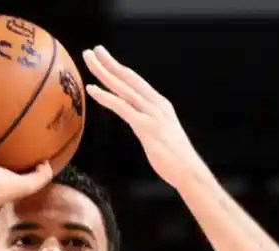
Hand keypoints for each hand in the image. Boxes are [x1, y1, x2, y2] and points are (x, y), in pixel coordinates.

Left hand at [83, 45, 209, 189]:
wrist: (189, 171)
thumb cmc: (176, 157)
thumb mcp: (163, 132)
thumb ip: (149, 121)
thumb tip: (137, 118)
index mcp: (160, 104)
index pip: (136, 81)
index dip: (120, 68)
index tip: (105, 58)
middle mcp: (156, 104)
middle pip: (128, 78)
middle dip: (109, 63)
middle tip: (93, 51)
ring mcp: (152, 114)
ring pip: (123, 88)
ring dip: (104, 73)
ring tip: (89, 60)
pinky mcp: (145, 126)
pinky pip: (122, 107)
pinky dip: (106, 97)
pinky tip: (93, 89)